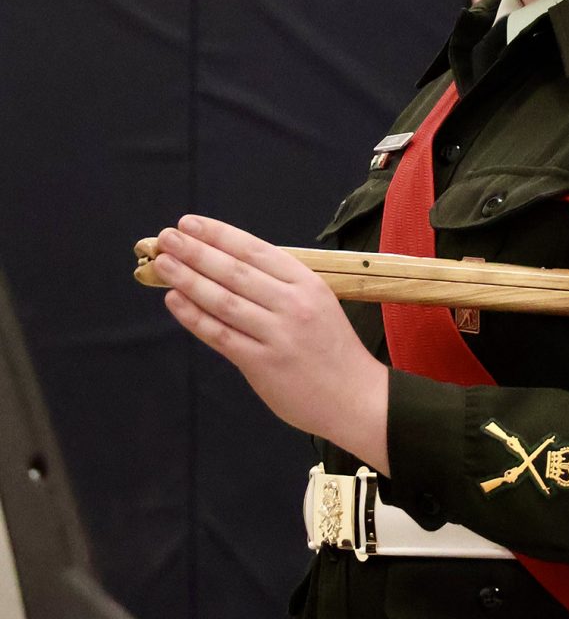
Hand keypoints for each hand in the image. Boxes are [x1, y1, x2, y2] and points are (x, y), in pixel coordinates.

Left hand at [151, 216, 389, 471]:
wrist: (355, 396)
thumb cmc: (333, 348)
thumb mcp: (319, 304)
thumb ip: (281, 287)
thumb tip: (228, 266)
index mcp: (309, 283)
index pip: (256, 250)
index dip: (219, 235)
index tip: (190, 223)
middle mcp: (293, 304)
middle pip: (235, 272)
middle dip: (196, 251)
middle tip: (166, 237)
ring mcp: (277, 334)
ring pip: (222, 300)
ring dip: (188, 279)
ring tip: (164, 264)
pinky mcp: (261, 363)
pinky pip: (220, 335)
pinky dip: (194, 316)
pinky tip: (174, 300)